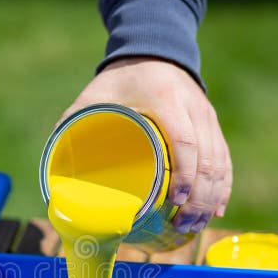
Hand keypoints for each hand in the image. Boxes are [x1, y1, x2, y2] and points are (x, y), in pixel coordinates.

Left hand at [61, 57, 232, 232]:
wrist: (153, 51)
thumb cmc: (119, 80)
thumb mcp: (93, 96)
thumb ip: (72, 126)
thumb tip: (53, 172)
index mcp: (166, 100)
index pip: (185, 140)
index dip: (185, 174)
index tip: (175, 201)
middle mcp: (194, 108)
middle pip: (208, 159)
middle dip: (199, 197)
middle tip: (182, 225)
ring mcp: (207, 117)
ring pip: (219, 162)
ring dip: (211, 197)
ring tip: (194, 226)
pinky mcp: (213, 125)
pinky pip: (224, 159)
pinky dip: (222, 186)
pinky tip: (215, 209)